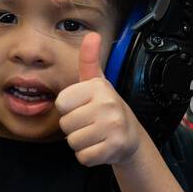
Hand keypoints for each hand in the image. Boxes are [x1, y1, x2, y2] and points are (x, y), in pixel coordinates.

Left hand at [55, 32, 145, 166]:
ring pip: (73, 142)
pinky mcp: (114, 147)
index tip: (84, 107)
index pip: (61, 103)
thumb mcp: (97, 83)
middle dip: (74, 128)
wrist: (130, 137)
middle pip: (65, 124)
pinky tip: (100, 147)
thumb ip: (89, 61)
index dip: (69, 109)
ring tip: (96, 135)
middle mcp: (108, 104)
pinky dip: (89, 156)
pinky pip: (83, 157)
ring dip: (81, 143)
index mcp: (99, 87)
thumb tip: (92, 34)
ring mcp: (113, 127)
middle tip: (91, 124)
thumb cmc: (106, 109)